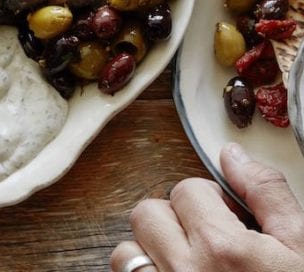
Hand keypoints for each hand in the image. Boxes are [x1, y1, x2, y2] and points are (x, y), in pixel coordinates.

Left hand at [110, 144, 303, 271]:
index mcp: (222, 249)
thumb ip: (266, 193)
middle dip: (175, 220)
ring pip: (128, 253)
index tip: (228, 222)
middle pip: (147, 214)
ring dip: (152, 254)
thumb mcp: (301, 246)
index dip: (209, 202)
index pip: (186, 190)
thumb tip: (232, 155)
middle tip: (206, 243)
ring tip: (189, 268)